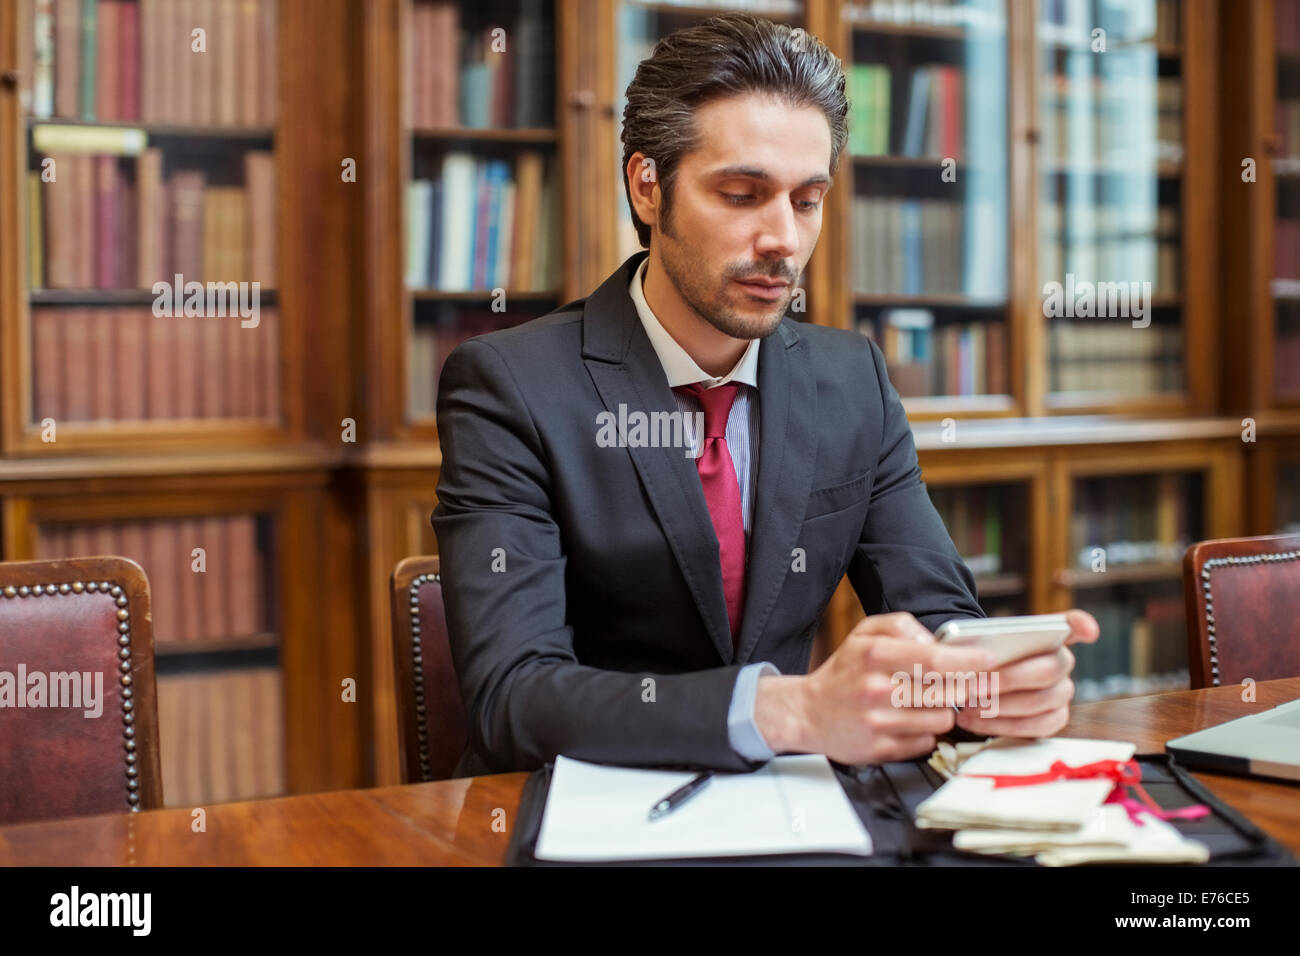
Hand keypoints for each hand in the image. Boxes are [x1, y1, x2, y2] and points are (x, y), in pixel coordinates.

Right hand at [757, 612, 995, 765]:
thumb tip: (938, 641)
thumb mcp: (864, 633)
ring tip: (923, 703)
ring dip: (941, 711)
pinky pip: (927, 741)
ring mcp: (878, 722)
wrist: (807, 713)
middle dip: (960, 688)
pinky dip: (925, 733)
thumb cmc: (844, 671)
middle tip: (960, 684)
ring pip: (942, 719)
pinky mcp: (880, 750)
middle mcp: (876, 688)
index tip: (989, 660)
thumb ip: (903, 625)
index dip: (968, 661)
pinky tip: (908, 722)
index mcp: (874, 654)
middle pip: (946, 691)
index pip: (935, 658)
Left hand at [953, 608, 1099, 738]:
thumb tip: (972, 651)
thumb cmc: (984, 657)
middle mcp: (1062, 662)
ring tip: (966, 705)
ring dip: (998, 707)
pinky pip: (1033, 727)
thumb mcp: (980, 643)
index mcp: (1049, 636)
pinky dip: (998, 725)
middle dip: (1008, 680)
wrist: (979, 679)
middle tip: (974, 686)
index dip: (1082, 626)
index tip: (1088, 632)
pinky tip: (972, 720)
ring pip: (1038, 703)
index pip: (1072, 624)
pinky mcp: (1054, 718)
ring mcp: (1061, 692)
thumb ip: (984, 641)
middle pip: (1046, 671)